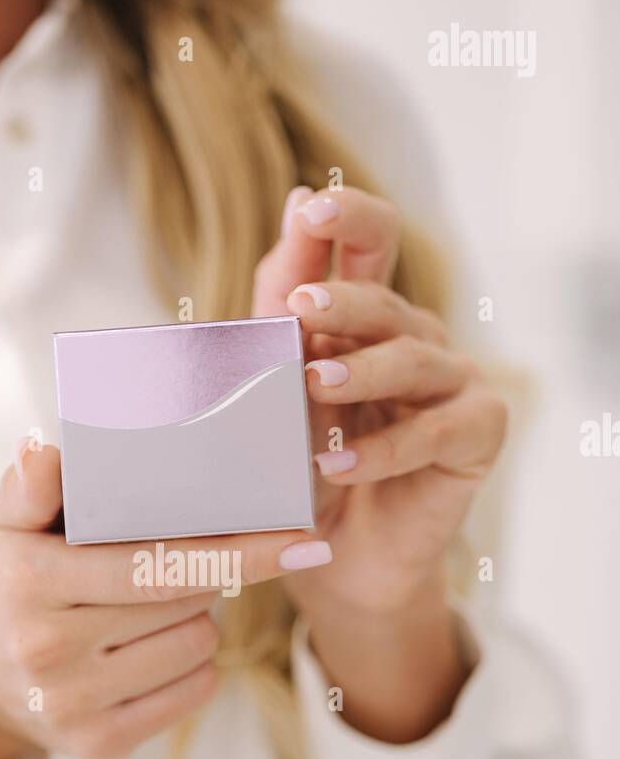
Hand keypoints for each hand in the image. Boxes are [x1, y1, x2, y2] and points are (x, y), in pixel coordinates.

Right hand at [0, 442, 329, 758]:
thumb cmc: (5, 583)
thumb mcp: (1, 525)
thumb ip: (28, 485)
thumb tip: (44, 449)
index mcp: (28, 581)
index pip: (155, 564)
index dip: (236, 550)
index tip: (301, 538)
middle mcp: (46, 648)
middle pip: (185, 601)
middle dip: (201, 573)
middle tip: (173, 563)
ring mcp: (73, 703)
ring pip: (197, 646)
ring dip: (195, 619)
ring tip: (151, 608)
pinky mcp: (99, 743)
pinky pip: (192, 693)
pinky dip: (192, 665)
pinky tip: (154, 649)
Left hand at [253, 184, 507, 619]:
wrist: (340, 556)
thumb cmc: (306, 468)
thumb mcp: (281, 391)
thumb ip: (283, 310)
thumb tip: (297, 202)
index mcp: (369, 316)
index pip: (367, 247)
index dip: (347, 220)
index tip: (311, 208)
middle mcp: (415, 338)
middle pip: (386, 301)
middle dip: (346, 298)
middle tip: (302, 306)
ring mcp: (453, 381)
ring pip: (412, 359)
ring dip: (361, 372)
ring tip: (314, 385)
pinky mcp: (478, 431)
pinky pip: (434, 431)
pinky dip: (382, 450)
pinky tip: (337, 464)